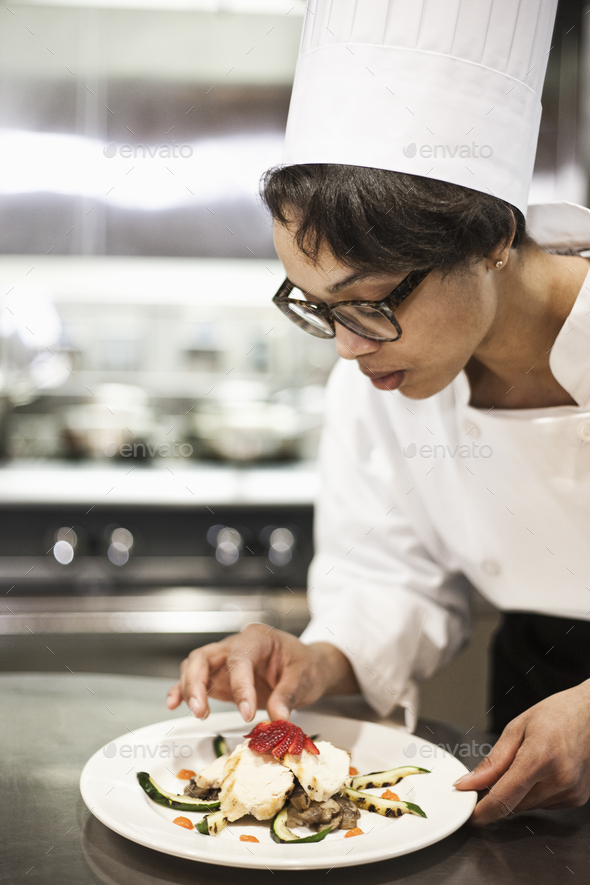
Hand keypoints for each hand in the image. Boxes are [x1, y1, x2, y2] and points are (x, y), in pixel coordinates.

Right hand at [166, 624, 357, 721]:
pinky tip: (174, 703)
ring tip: (199, 713)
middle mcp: (236, 645)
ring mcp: (225, 660)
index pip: (240, 658)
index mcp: (258, 638)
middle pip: (205, 656)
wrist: (308, 667)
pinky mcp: (220, 676)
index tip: (247, 713)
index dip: (239, 686)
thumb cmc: (306, 666)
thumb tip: (277, 717)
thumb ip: (289, 696)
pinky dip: (182, 690)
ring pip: (195, 666)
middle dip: (197, 683)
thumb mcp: (305, 678)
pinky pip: (195, 679)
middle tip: (201, 711)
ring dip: (190, 689)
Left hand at [454, 681, 589, 825]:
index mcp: (540, 757)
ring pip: (528, 806)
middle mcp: (559, 779)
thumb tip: (470, 783)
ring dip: (519, 793)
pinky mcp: (577, 799)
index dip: (482, 810)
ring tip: (527, 761)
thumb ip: (493, 761)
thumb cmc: (557, 714)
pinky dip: (536, 792)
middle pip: (514, 804)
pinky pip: (544, 804)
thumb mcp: (517, 727)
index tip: (469, 814)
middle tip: (495, 773)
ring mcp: (571, 792)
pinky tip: (544, 770)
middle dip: (498, 794)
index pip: (504, 797)